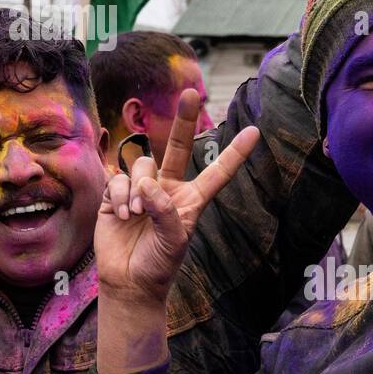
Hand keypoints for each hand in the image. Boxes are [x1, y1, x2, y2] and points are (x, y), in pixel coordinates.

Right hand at [96, 90, 259, 309]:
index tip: (254, 132)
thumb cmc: (158, 264)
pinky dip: (123, 196)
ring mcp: (142, 189)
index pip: (217, 172)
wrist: (128, 281)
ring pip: (143, 165)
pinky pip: (120, 179)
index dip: (235, 153)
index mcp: (192, 200)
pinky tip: (124, 215)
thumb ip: (165, 211)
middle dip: (183, 119)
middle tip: (190, 92)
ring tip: (138, 216)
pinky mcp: (118, 194)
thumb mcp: (173, 241)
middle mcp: (168, 188)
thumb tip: (147, 185)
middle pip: (177, 146)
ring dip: (140, 189)